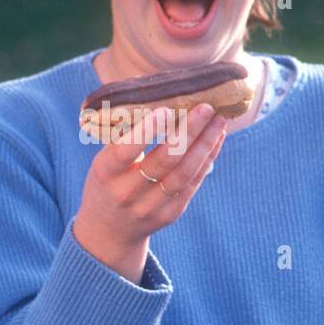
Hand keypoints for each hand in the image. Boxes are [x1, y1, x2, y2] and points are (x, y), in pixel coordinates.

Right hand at [73, 103, 226, 281]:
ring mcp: (149, 207)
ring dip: (205, 144)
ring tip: (219, 121)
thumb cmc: (107, 182)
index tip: (166, 109)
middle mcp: (126, 193)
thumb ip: (125, 136)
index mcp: (104, 174)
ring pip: (184, 173)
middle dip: (188, 132)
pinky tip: (216, 140)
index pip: (125, 151)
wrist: (108, 229)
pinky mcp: (169, 214)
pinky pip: (192, 183)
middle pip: (164, 161)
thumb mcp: (104, 161)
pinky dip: (206, 159)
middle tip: (206, 107)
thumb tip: (156, 95)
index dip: (146, 131)